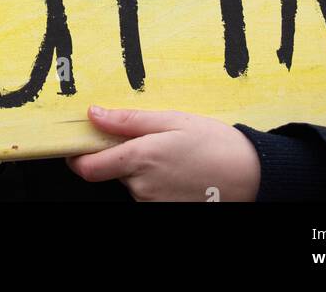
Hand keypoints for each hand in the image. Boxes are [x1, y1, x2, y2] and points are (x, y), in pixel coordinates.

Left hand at [66, 105, 261, 201]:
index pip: (88, 169)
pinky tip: (177, 168)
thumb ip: (128, 120)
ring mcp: (153, 203)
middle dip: (122, 154)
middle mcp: (141, 187)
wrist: (248, 174)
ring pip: (132, 181)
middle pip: (113, 171)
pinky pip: (148, 192)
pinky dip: (156, 179)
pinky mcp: (164, 212)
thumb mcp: (171, 119)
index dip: (76, 157)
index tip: (77, 145)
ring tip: (172, 152)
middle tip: (150, 137)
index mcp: (139, 158)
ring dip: (142, 166)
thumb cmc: (212, 143)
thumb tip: (94, 114)